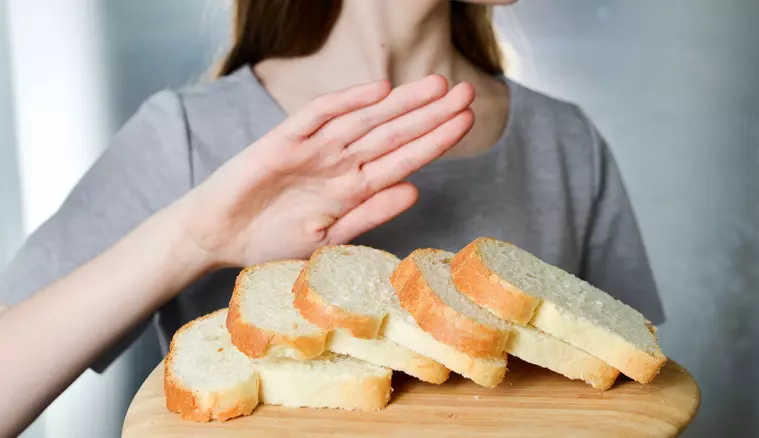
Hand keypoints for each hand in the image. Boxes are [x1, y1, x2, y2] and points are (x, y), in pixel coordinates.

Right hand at [176, 74, 474, 266]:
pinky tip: (377, 91)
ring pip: (365, 119)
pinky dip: (345, 102)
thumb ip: (370, 214)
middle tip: (468, 92)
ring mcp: (314, 148)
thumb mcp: (328, 238)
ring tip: (437, 86)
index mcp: (354, 188)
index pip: (404, 159)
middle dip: (430, 113)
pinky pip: (317, 116)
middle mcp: (340, 163)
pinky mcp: (283, 140)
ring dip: (400, 103)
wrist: (218, 237)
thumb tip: (415, 191)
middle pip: (393, 132)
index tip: (467, 122)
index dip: (435, 140)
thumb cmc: (271, 240)